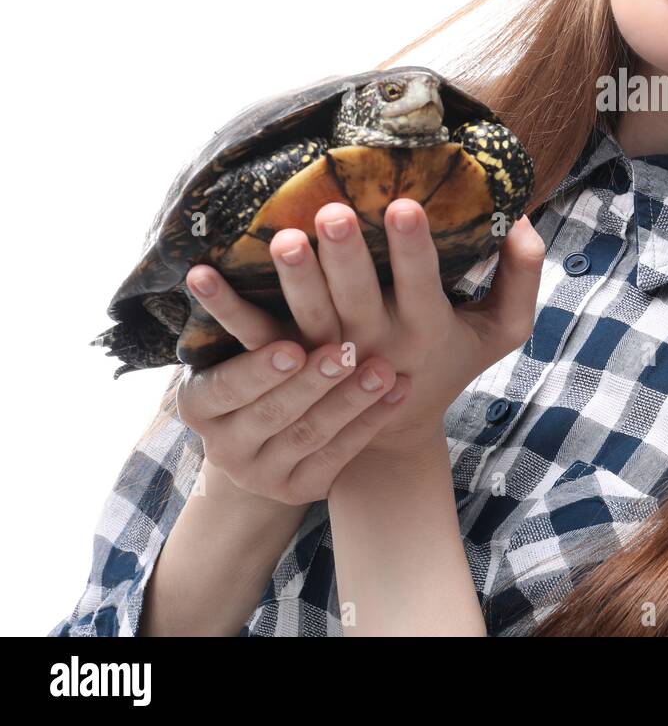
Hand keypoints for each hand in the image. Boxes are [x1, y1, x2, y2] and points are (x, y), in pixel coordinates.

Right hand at [175, 335, 410, 505]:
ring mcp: (260, 474)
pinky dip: (372, 420)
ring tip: (383, 368)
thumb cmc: (258, 370)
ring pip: (310, 434)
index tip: (292, 346)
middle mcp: (222, 446)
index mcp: (198, 403)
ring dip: (350, 400)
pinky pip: (339, 456)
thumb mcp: (242, 347)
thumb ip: (252, 317)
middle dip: (311, 382)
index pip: (226, 387)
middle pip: (271, 412)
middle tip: (345, 352)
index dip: (259, 369)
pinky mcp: (299, 489)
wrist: (264, 441)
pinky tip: (399, 389)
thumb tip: (267, 249)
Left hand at [186, 197, 545, 462]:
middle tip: (331, 214)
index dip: (414, 248)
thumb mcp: (499, 330)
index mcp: (425, 327)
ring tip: (279, 238)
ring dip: (291, 280)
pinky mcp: (285, 368)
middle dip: (345, 258)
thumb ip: (522, 277)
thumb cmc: (449, 361)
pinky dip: (224, 307)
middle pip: (358, 300)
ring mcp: (325, 360)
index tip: (404, 204)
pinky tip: (199, 272)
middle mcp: (375, 346)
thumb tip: (525, 220)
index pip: (421, 284)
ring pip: (306, 320)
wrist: (392, 434)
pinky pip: (252, 339)